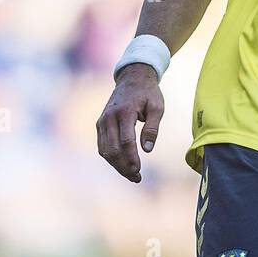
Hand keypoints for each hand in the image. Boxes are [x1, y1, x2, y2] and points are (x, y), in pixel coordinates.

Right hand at [96, 63, 164, 182]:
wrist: (132, 78)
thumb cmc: (148, 93)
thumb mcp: (157, 107)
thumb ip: (152, 128)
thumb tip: (147, 149)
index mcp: (124, 112)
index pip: (125, 141)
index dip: (131, 158)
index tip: (139, 170)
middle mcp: (109, 118)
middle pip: (113, 149)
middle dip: (124, 166)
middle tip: (137, 178)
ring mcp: (102, 121)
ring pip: (105, 150)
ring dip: (117, 165)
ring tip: (132, 175)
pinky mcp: (100, 125)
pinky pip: (103, 146)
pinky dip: (111, 158)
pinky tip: (123, 165)